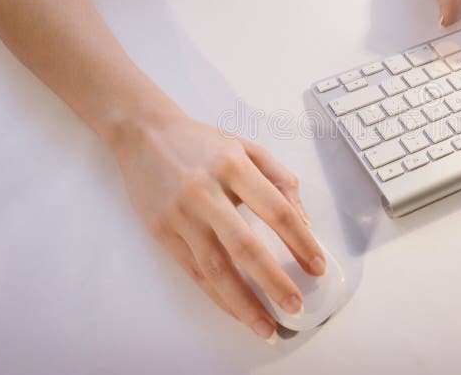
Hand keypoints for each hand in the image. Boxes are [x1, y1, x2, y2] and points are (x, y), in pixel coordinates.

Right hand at [111, 110, 323, 342]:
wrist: (144, 134)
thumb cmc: (202, 142)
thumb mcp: (247, 148)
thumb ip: (280, 180)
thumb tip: (304, 221)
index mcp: (234, 166)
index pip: (276, 211)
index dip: (301, 242)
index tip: (317, 267)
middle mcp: (206, 192)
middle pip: (245, 246)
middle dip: (274, 282)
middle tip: (295, 307)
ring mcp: (180, 214)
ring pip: (215, 268)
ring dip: (243, 303)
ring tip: (267, 326)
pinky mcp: (161, 231)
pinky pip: (193, 272)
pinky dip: (217, 296)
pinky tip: (237, 311)